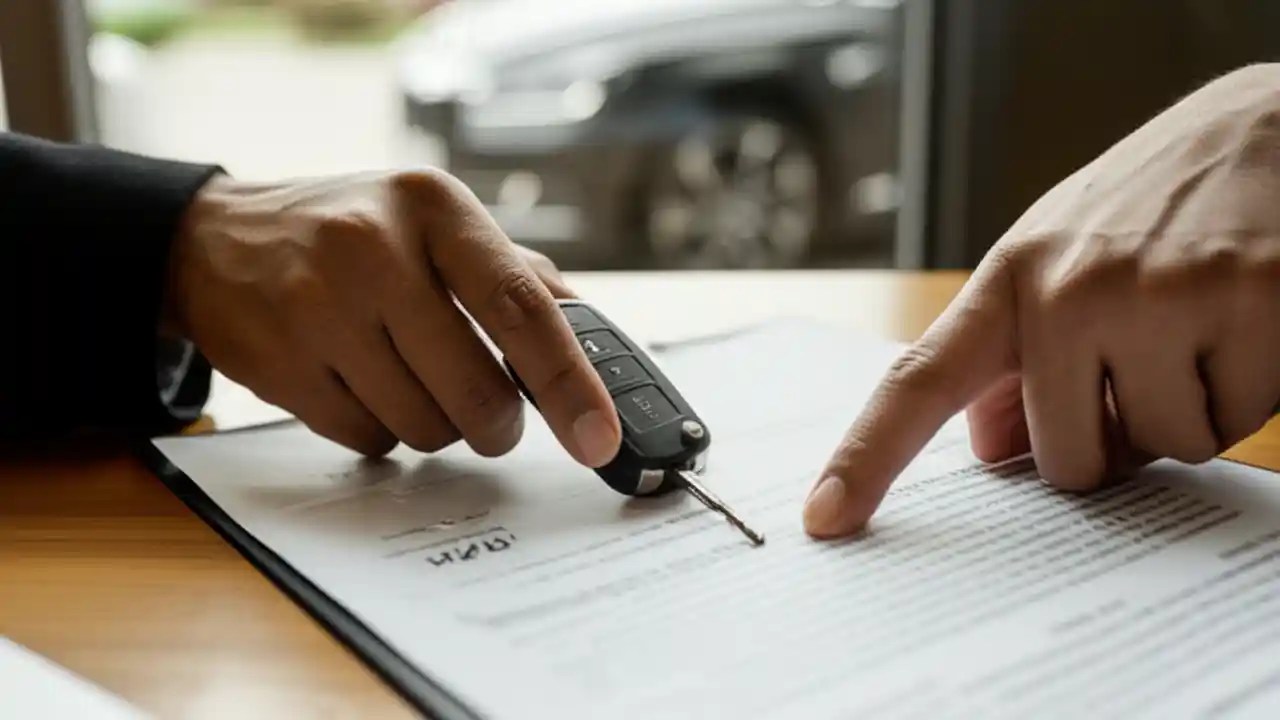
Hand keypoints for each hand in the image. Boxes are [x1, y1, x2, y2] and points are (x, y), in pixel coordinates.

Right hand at [164, 169, 621, 465]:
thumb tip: (591, 342)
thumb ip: (517, 275)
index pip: (520, 304)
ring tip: (409, 379)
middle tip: (493, 417)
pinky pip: (368, 441)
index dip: (570, 383)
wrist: (214, 241)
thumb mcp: (434, 223)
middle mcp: (373, 248)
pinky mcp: (280, 365)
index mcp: (434, 207)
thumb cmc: (350, 234)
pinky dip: (382, 431)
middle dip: (497, 423)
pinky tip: (362, 385)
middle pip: (476, 388)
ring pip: (424, 426)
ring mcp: (318, 308)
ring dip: (436, 425)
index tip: (600, 440)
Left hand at [803, 63, 1279, 537]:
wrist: (1263, 130)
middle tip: (1140, 365)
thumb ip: (1014, 355)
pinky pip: (1235, 419)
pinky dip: (1244, 391)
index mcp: (1009, 282)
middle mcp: (1068, 287)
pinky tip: (1242, 324)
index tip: (825, 518)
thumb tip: (993, 449)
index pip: (920, 380)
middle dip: (1109, 439)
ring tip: (1194, 331)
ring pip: (1163, 448)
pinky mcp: (1247, 301)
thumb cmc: (1146, 214)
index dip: (867, 456)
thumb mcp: (1056, 264)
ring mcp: (1157, 293)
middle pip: (1066, 462)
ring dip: (1183, 412)